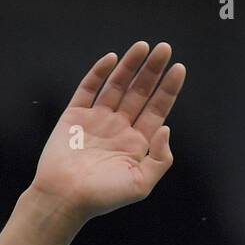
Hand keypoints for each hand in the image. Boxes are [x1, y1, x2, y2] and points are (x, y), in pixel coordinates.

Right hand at [29, 40, 186, 224]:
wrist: (65, 198)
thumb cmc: (103, 197)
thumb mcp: (141, 184)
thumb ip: (159, 159)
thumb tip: (166, 128)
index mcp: (137, 143)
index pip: (157, 110)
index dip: (168, 89)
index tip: (179, 68)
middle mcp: (119, 128)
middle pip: (140, 93)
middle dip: (153, 70)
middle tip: (165, 48)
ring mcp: (97, 119)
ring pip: (117, 86)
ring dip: (130, 66)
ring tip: (144, 46)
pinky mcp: (75, 115)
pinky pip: (88, 89)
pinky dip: (99, 73)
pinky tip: (113, 59)